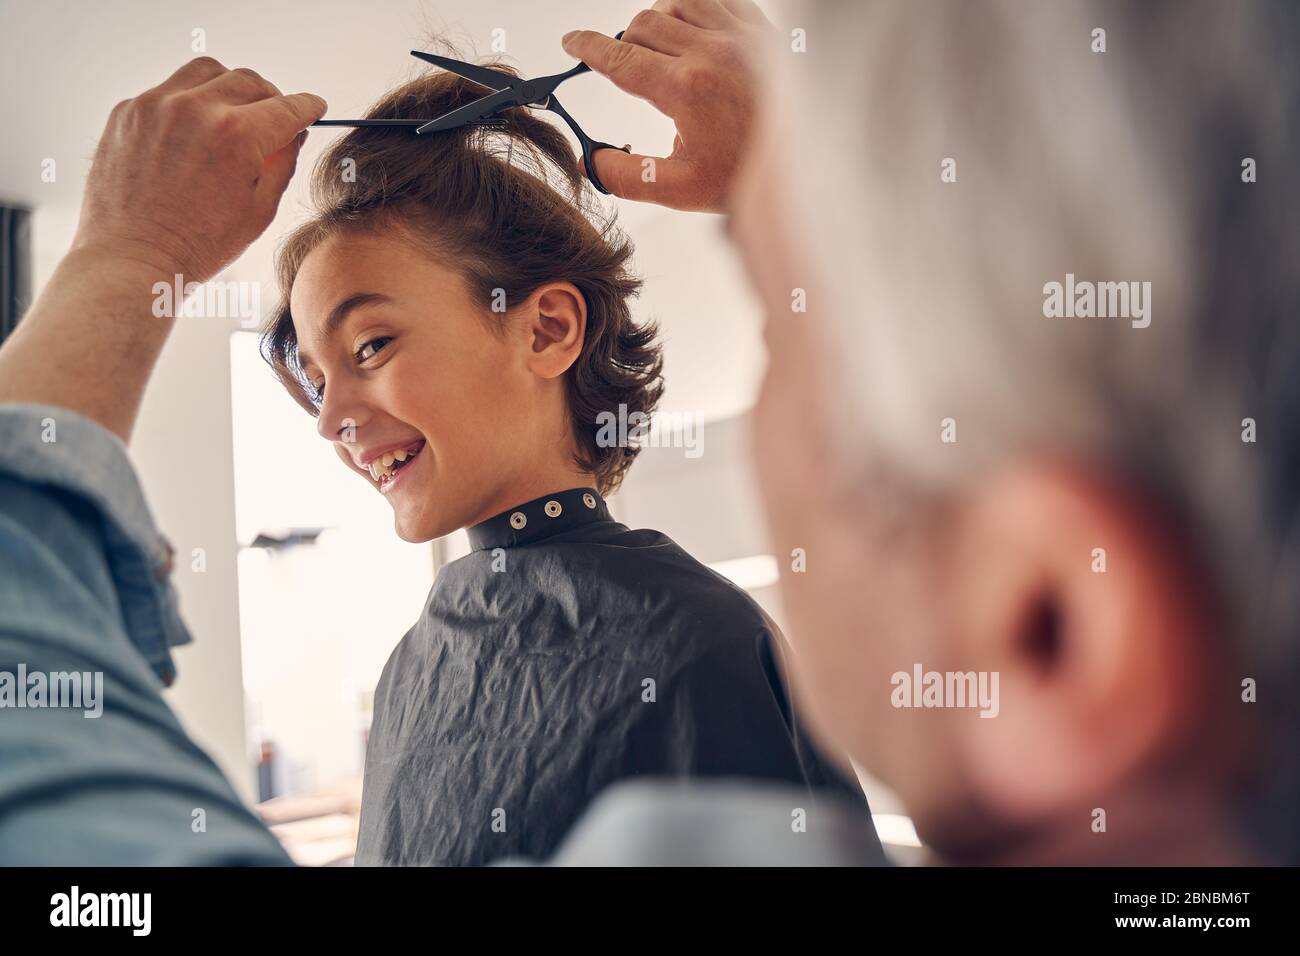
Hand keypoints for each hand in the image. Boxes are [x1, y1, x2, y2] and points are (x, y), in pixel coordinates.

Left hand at [72, 57, 326, 281]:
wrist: (132, 258)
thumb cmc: (195, 245)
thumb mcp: (259, 211)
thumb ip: (282, 164)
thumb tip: (291, 135)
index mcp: (237, 136)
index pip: (287, 107)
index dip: (307, 106)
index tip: (313, 106)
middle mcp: (196, 109)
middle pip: (249, 81)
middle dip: (270, 98)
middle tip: (273, 119)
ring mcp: (157, 105)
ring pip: (207, 72)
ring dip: (228, 88)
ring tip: (231, 116)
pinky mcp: (129, 111)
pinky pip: (169, 89)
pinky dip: (189, 103)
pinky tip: (193, 133)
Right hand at [562, 0, 774, 212]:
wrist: (809, 167)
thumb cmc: (748, 177)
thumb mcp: (680, 188)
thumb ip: (627, 175)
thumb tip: (590, 160)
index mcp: (685, 88)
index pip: (619, 57)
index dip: (588, 47)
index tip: (572, 42)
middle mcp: (711, 51)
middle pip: (642, 25)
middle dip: (623, 42)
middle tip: (623, 65)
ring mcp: (740, 35)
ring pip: (676, 3)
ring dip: (657, 21)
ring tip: (658, 49)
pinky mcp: (763, 30)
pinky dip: (695, 6)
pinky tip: (692, 27)